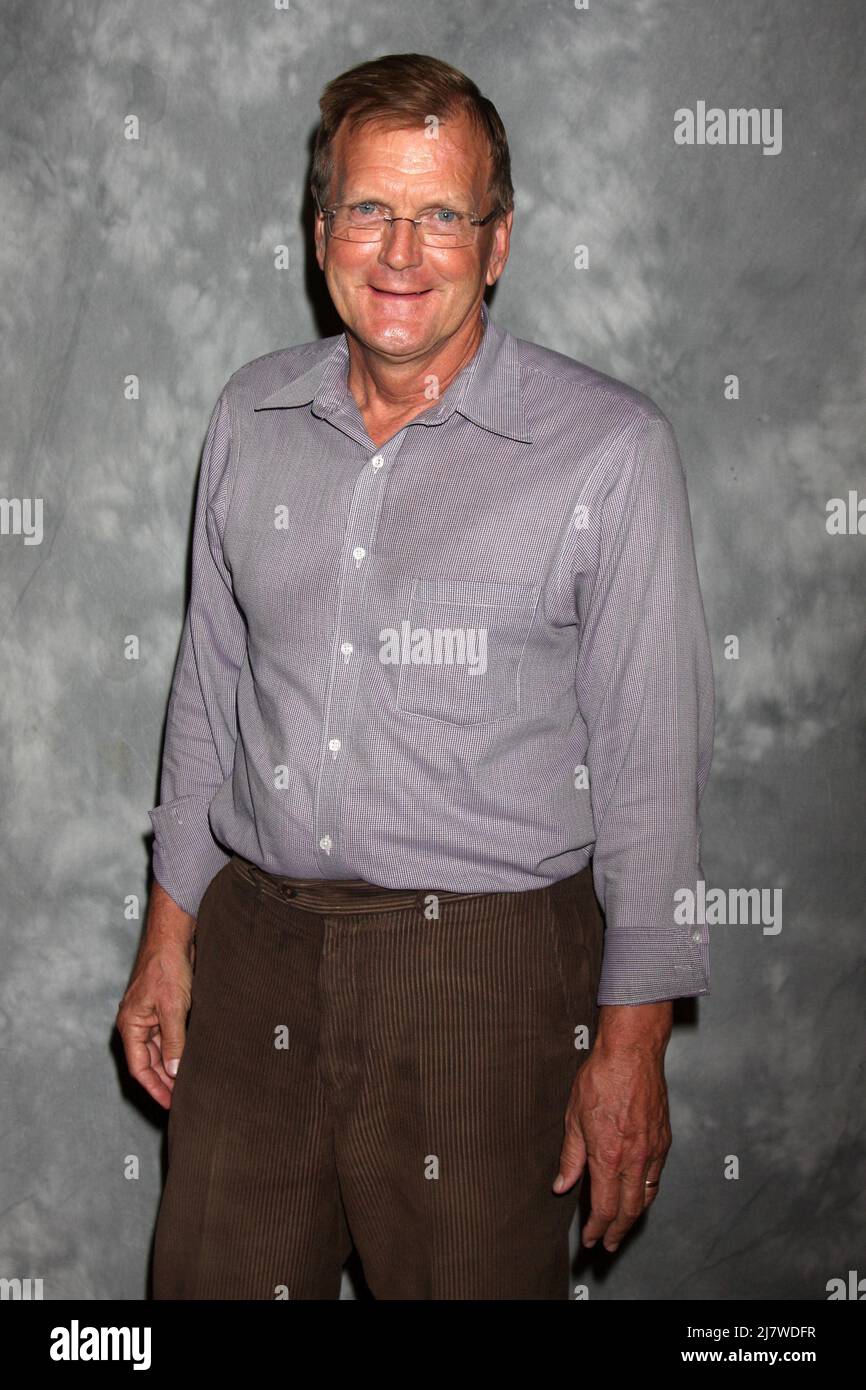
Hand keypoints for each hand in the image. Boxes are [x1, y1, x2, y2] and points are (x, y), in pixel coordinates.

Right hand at [116, 926, 195, 1109]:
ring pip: (162, 1049)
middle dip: (165, 1081)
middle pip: (150, 1062)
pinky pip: (171, 1035)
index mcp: (131, 1025)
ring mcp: (152, 1015)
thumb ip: (173, 1040)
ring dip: (174, 1066)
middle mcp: (138, 1023)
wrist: (174, 936)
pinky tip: (193, 1059)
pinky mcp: (167, 1007)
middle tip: (185, 1099)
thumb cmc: (167, 967)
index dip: (155, 1088)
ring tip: (191, 1084)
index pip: (140, 1068)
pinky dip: (180, 1049)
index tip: (171, 1105)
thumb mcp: (172, 1007)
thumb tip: (174, 1072)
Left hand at [552, 1038, 671, 1252]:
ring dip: (634, 1215)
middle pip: (629, 1209)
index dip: (597, 1229)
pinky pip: (657, 1175)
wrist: (632, 1053)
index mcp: (609, 1157)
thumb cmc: (601, 1078)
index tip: (591, 1239)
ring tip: (623, 1225)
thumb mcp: (574, 1118)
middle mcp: (635, 1159)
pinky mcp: (663, 1139)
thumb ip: (571, 1156)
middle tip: (609, 1244)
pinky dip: (648, 1191)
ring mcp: (653, 1150)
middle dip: (618, 1231)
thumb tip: (562, 1184)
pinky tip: (640, 1192)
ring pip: (647, 1195)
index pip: (604, 1208)